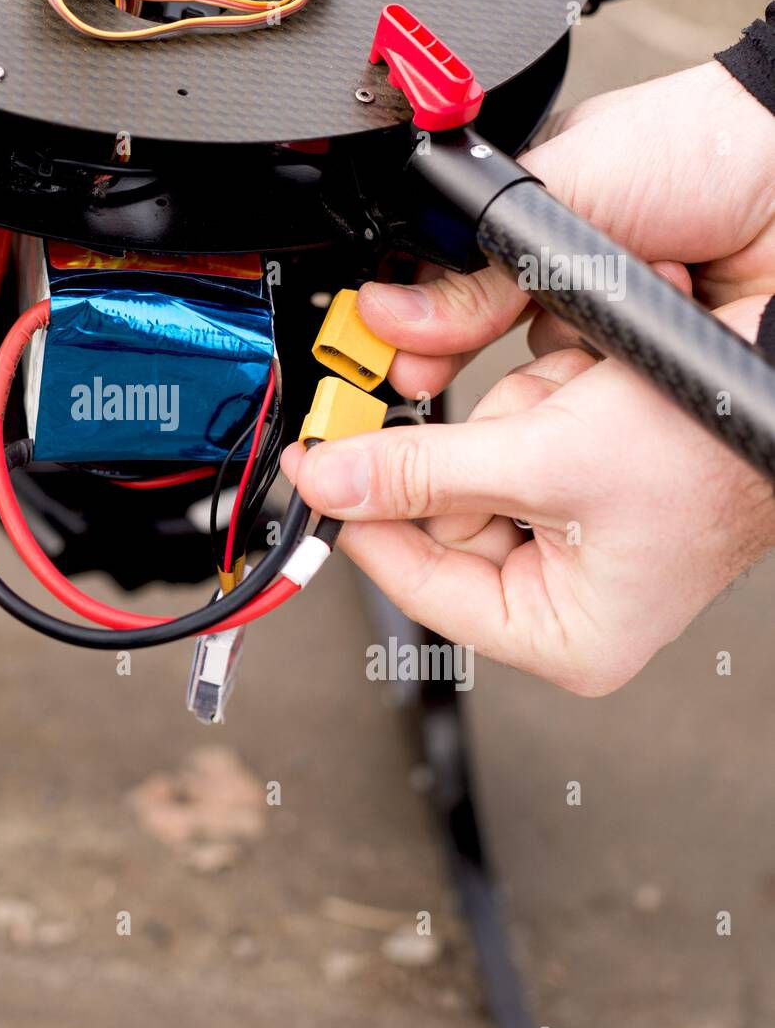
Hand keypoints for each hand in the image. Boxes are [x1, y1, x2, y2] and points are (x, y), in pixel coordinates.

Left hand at [280, 291, 774, 694]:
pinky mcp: (573, 491)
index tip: (319, 474)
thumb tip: (332, 483)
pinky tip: (584, 394)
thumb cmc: (707, 448)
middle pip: (443, 517)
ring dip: (513, 416)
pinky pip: (509, 441)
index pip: (419, 585)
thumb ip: (420, 472)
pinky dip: (534, 403)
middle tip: (510, 414)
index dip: (363, 522)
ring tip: (579, 403)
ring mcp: (568, 544)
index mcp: (564, 633)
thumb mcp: (540, 458)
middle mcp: (564, 598)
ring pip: (472, 467)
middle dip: (471, 451)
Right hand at [360, 61, 774, 400]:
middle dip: (472, 345)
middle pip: (480, 336)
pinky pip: (595, 391)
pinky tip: (639, 333)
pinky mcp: (640, 362)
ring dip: (565, 348)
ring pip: (539, 370)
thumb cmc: (699, 148)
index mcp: (524, 217)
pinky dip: (612, 366)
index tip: (398, 359)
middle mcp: (558, 273)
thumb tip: (395, 314)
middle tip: (432, 368)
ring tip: (606, 306)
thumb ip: (474, 265)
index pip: (442, 285)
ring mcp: (601, 320)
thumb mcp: (563, 189)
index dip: (415, 328)